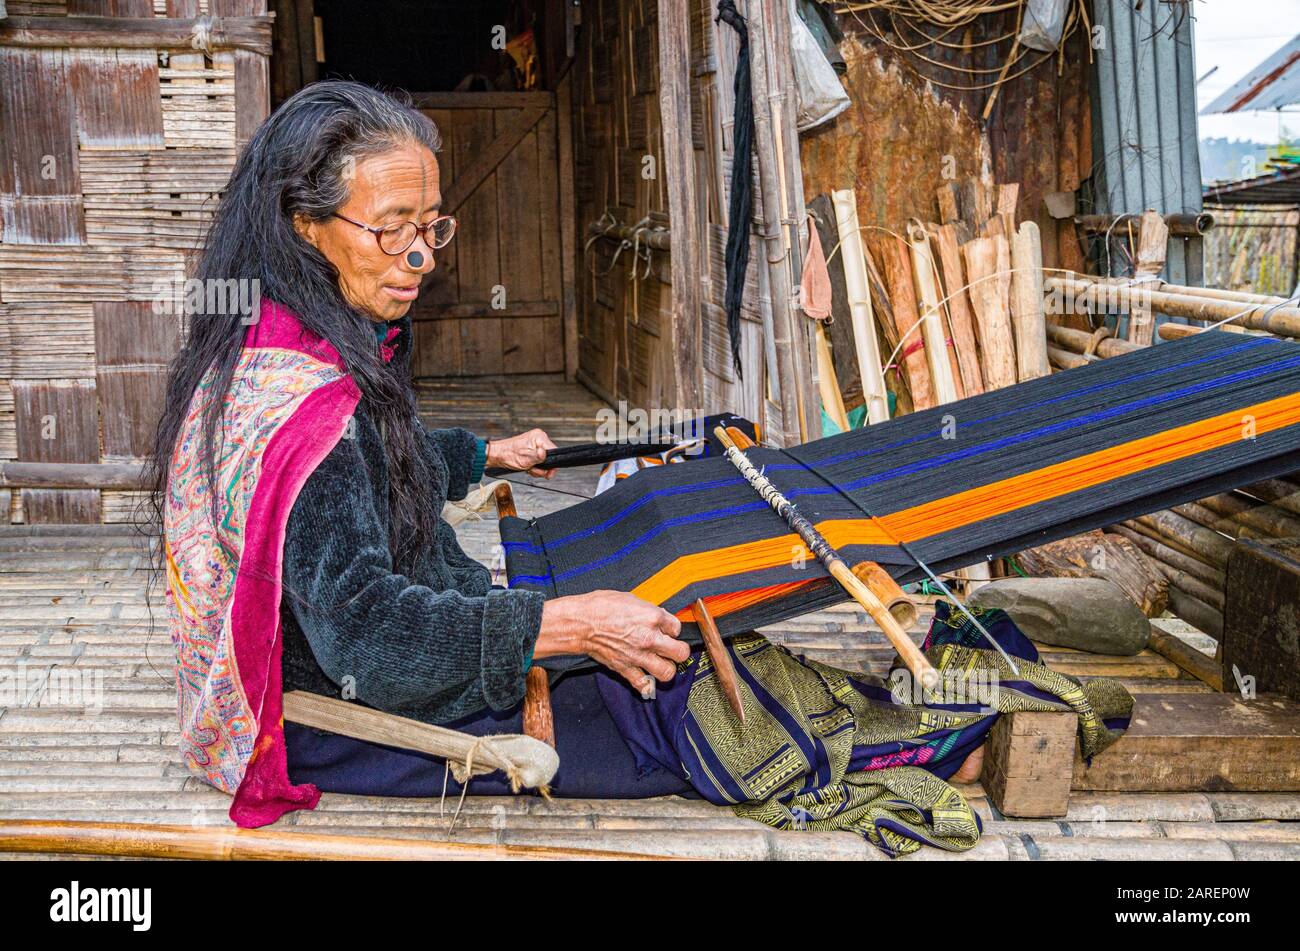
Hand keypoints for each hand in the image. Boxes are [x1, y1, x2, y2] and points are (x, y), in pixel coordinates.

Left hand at [486, 428, 556, 478]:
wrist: (498, 456)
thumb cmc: (508, 455)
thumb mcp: (526, 458)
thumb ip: (538, 457)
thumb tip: (545, 454)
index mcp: (539, 437)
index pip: (554, 451)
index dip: (553, 464)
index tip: (549, 472)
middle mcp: (539, 438)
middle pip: (550, 457)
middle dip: (543, 467)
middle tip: (533, 470)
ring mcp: (535, 444)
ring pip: (545, 460)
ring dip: (538, 468)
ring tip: (528, 468)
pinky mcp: (532, 449)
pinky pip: (539, 460)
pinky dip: (534, 466)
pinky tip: (528, 467)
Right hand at [535, 591, 689, 696]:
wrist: (579, 623)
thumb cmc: (600, 607)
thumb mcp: (629, 598)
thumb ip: (648, 609)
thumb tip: (657, 616)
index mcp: (652, 617)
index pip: (677, 627)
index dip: (672, 628)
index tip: (665, 629)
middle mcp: (649, 638)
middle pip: (681, 652)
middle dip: (679, 650)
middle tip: (672, 648)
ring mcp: (638, 655)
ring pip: (667, 672)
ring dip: (666, 668)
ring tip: (661, 662)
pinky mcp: (625, 668)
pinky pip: (643, 684)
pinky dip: (646, 684)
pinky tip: (646, 677)